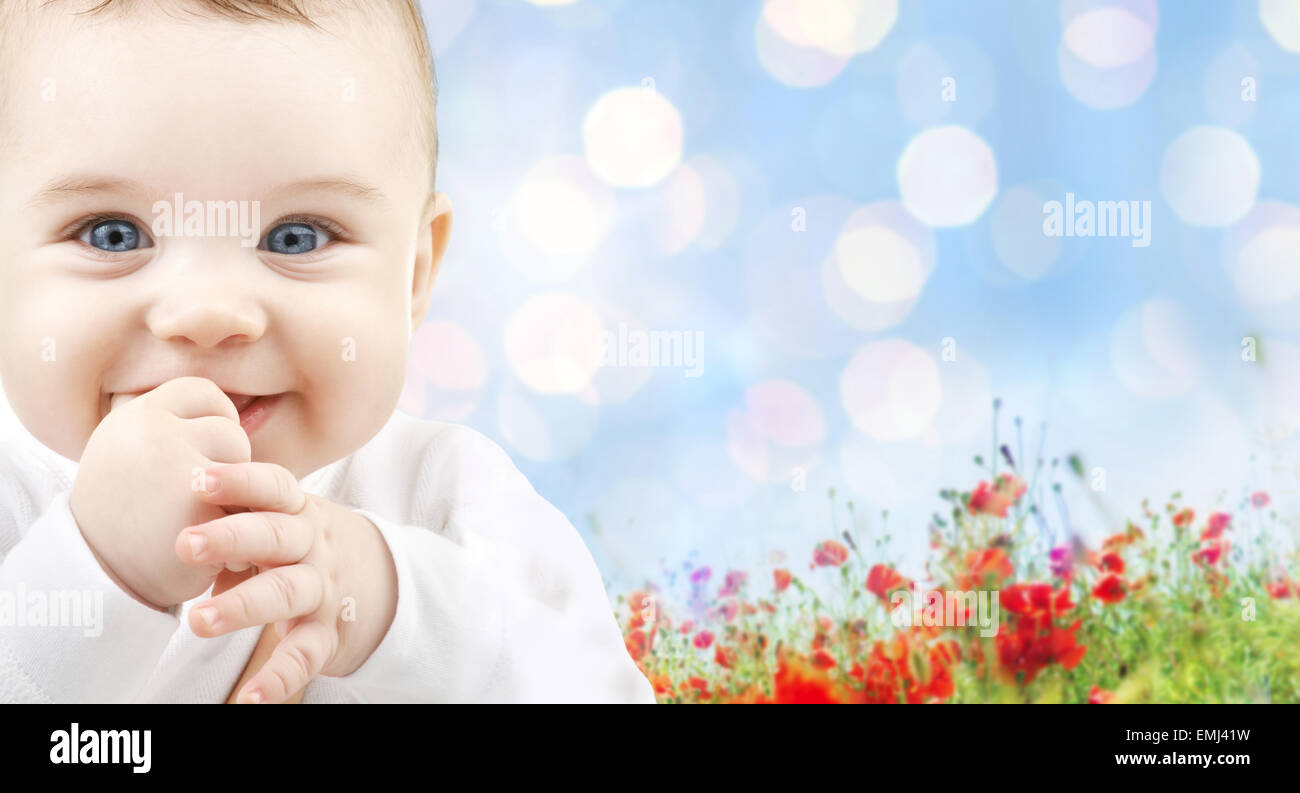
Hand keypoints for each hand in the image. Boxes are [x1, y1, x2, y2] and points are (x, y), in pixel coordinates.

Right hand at [71, 377, 250, 609]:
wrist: (94, 579)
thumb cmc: (122, 515)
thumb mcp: (130, 453)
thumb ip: (173, 427)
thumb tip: (234, 409)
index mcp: (135, 416)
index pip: (202, 393)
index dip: (216, 419)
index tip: (206, 450)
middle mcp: (153, 436)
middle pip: (230, 433)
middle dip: (227, 467)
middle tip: (197, 499)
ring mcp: (178, 472)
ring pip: (246, 471)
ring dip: (238, 499)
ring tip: (203, 523)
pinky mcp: (201, 513)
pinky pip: (248, 511)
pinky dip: (239, 535)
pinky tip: (212, 552)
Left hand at [174, 462, 397, 702]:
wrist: (379, 579)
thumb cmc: (302, 544)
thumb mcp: (282, 519)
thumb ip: (238, 515)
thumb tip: (169, 514)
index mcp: (298, 512)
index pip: (274, 488)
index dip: (240, 481)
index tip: (199, 479)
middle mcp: (313, 547)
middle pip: (276, 536)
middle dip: (231, 538)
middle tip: (185, 545)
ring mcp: (322, 591)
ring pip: (286, 593)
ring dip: (243, 606)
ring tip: (200, 621)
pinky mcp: (326, 636)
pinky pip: (303, 656)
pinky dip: (278, 678)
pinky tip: (250, 698)